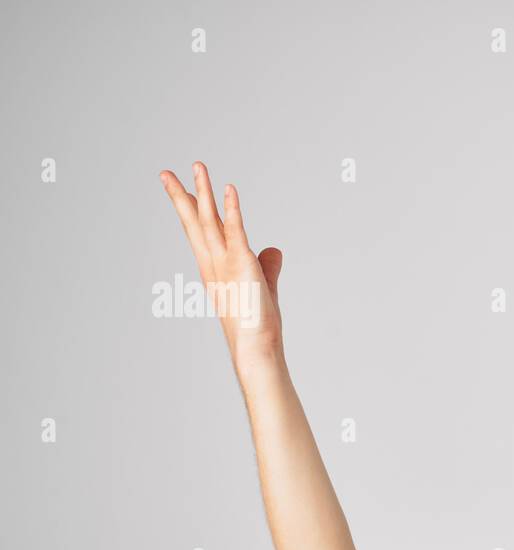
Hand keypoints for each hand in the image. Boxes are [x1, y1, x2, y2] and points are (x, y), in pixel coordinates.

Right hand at [160, 162, 284, 370]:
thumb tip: (273, 249)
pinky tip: (229, 189)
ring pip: (209, 221)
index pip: (200, 234)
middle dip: (182, 196)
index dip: (191, 211)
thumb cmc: (257, 323)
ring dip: (203, 192)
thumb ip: (266, 265)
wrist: (256, 346)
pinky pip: (235, 231)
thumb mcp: (263, 286)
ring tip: (197, 165)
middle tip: (166, 172)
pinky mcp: (241, 264)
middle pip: (194, 223)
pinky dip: (232, 209)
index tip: (183, 191)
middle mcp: (213, 264)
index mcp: (214, 269)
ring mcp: (224, 263)